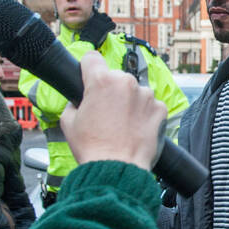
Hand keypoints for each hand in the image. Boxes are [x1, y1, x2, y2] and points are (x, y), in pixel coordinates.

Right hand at [62, 52, 165, 169]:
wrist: (117, 170)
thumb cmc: (93, 149)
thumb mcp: (68, 123)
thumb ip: (73, 104)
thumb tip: (79, 102)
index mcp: (100, 81)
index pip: (92, 58)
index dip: (88, 69)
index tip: (89, 76)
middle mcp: (125, 82)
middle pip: (115, 77)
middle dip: (110, 91)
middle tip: (105, 113)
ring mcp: (145, 95)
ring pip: (134, 91)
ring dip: (129, 102)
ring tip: (122, 125)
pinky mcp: (160, 109)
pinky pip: (150, 105)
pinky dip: (144, 114)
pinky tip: (135, 129)